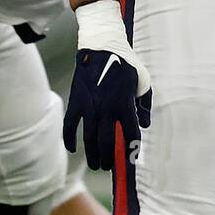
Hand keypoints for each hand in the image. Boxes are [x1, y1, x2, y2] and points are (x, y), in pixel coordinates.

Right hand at [63, 48, 151, 170]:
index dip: (132, 148)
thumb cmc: (126, 65)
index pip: (131, 133)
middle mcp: (107, 108)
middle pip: (107, 141)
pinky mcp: (77, 101)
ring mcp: (90, 106)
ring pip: (89, 137)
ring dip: (92, 154)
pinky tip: (72, 149)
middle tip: (108, 167)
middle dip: (108, 158)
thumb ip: (145, 104)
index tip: (131, 158)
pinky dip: (70, 138)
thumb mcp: (143, 82)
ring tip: (96, 165)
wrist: (102, 48)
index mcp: (125, 104)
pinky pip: (71, 124)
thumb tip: (144, 123)